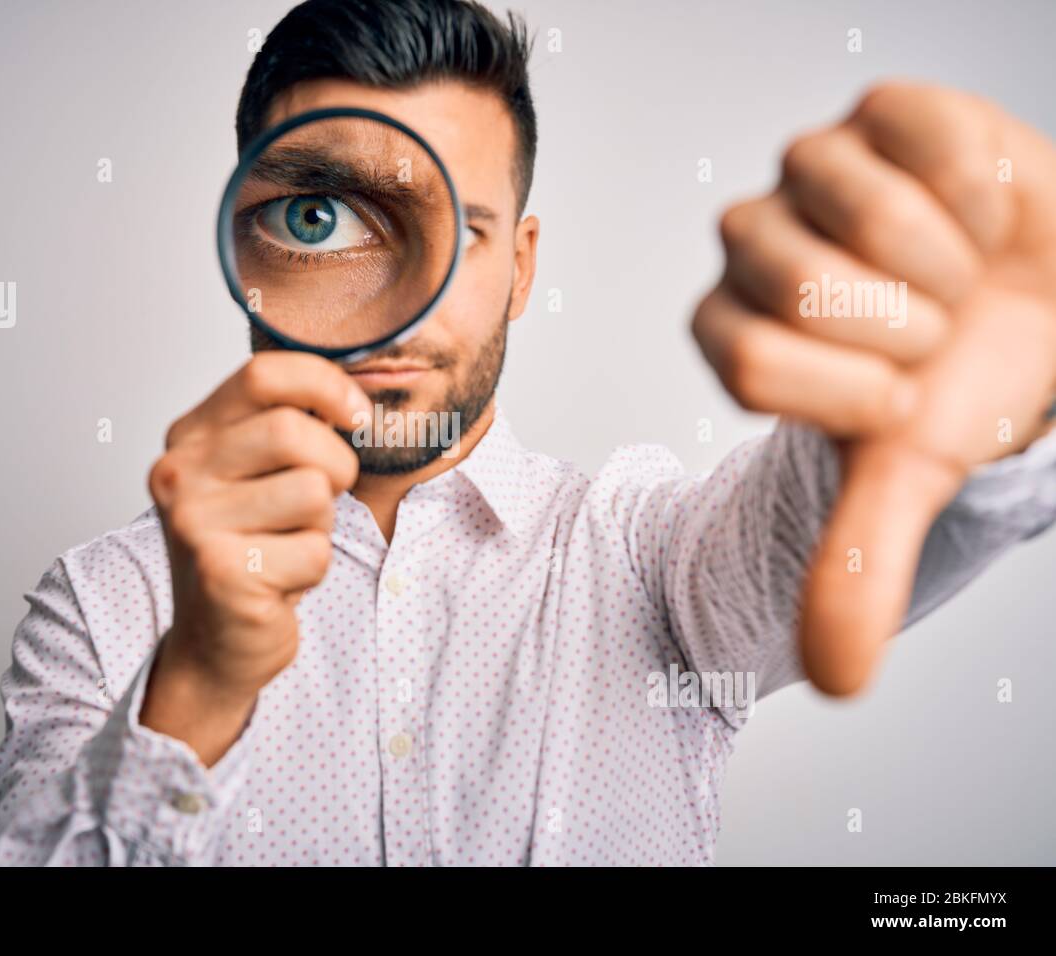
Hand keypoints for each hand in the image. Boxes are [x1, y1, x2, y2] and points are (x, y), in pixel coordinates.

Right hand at [141, 352, 370, 760]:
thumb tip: (355, 393)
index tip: (354, 415)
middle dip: (335, 467)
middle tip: (322, 500)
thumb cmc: (249, 549)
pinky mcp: (222, 573)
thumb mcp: (256, 475)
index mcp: (190, 436)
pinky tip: (278, 582)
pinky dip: (312, 571)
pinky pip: (314, 550)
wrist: (213, 643)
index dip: (325, 386)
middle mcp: (180, 472)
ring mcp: (195, 523)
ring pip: (313, 492)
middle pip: (294, 431)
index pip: (263, 374)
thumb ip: (286, 426)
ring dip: (320, 525)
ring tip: (286, 545)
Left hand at [693, 82, 1055, 694]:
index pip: (748, 362)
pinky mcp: (879, 114)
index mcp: (731, 331)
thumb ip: (857, 565)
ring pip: (856, 209)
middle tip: (935, 333)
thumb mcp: (904, 475)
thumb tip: (838, 680)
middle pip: (792, 284)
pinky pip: (923, 140)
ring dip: (942, 262)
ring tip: (959, 276)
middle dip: (900, 328)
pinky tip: (981, 216)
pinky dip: (980, 191)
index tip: (902, 396)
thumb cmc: (956, 384)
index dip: (848, 391)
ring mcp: (809, 170)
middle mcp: (749, 245)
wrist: (1039, 308)